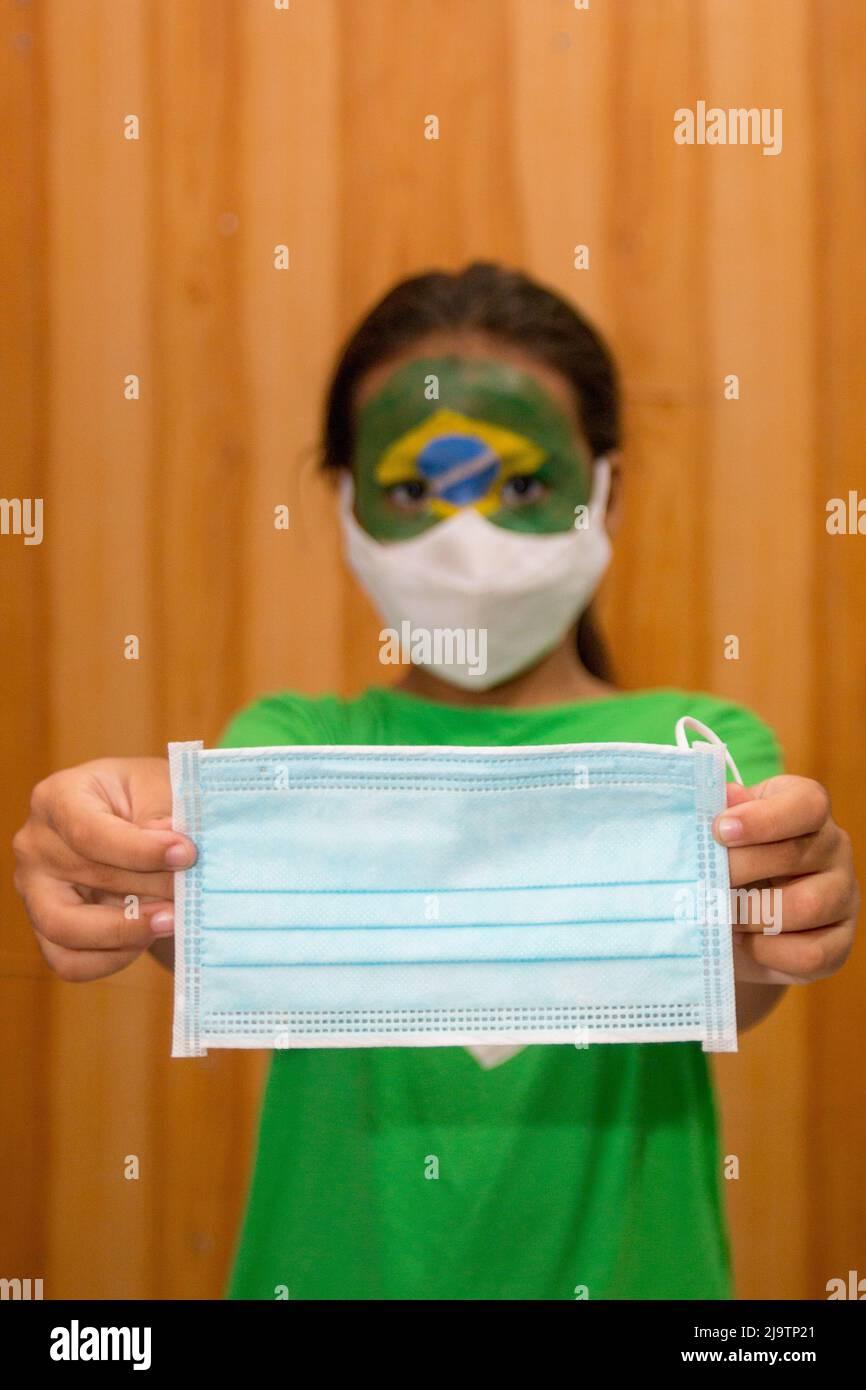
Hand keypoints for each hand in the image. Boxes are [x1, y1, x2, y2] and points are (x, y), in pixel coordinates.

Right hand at [12, 758, 196, 981]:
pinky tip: (147, 937)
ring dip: (128, 930)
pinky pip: (69, 962)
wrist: (138, 824)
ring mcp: (34, 890)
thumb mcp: (159, 790)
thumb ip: (162, 816)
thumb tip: (170, 847)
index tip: (187, 855)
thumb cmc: (146, 799)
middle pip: (90, 877)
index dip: (140, 850)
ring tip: (172, 920)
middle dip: (152, 887)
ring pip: (67, 928)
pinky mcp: (45, 927)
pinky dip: (112, 959)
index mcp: (57, 798)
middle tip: (193, 892)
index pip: (89, 832)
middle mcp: (35, 844)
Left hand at [712, 775, 858, 985]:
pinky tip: (743, 941)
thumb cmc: (728, 861)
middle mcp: (833, 847)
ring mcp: (843, 895)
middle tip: (703, 881)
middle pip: (795, 855)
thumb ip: (720, 811)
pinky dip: (767, 951)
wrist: (735, 921)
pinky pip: (809, 953)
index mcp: (805, 808)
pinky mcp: (839, 942)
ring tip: (719, 913)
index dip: (762, 818)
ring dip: (750, 914)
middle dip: (739, 870)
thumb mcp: (720, 832)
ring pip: (805, 907)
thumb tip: (727, 795)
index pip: (807, 804)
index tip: (719, 830)